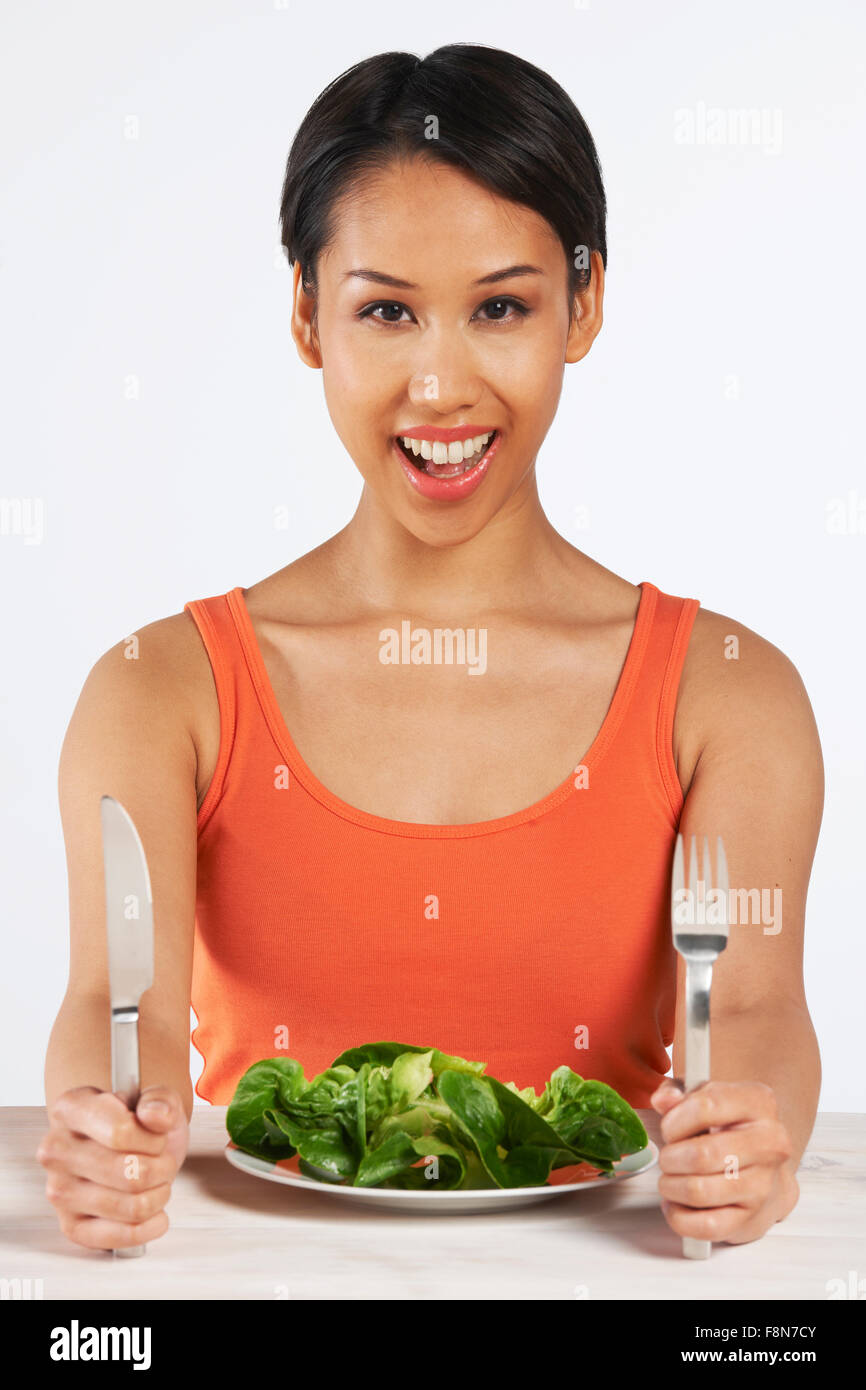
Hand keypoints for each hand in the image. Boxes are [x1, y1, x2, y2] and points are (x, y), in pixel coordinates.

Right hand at [37, 1085, 188, 1250]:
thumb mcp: (156, 1100)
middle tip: (163, 1162)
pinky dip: (149, 1226)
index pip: (120, 1132)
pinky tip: (153, 1211)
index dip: (153, 1139)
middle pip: (129, 1173)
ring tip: (156, 1182)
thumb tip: (155, 1115)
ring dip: (159, 1196)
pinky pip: (120, 1237)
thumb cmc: (138, 1122)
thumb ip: (160, 1100)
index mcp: (71, 1108)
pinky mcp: (70, 1226)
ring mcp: (59, 1191)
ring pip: (130, 1206)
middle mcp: (56, 1150)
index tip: (157, 1137)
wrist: (127, 1146)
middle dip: (162, 1169)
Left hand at [650, 1078, 798, 1244]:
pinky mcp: (751, 1220)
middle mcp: (769, 1143)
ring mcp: (763, 1185)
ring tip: (671, 1179)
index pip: (707, 1106)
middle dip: (670, 1158)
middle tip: (669, 1158)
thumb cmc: (727, 1128)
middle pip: (701, 1155)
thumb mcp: (704, 1096)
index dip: (675, 1120)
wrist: (766, 1171)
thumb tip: (664, 1100)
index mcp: (758, 1103)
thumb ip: (678, 1091)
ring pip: (698, 1191)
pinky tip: (677, 1203)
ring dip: (671, 1186)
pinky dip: (678, 1216)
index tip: (669, 1129)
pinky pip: (704, 1226)